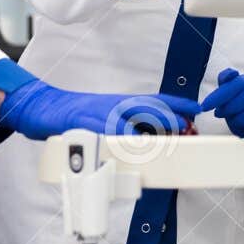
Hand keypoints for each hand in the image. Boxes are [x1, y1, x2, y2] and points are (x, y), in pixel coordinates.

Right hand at [0, 79, 198, 140]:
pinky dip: (113, 137)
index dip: (176, 103)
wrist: (46, 108)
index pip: (154, 100)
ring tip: (162, 131)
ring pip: (126, 118)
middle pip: (144, 106)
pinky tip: (127, 143)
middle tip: (187, 122)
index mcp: (121, 103)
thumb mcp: (108, 117)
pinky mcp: (81, 123)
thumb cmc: (80, 116)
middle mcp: (113, 105)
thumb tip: (157, 138)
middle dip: (167, 113)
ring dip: (145, 124)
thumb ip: (130, 126)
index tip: (197, 107)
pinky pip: (100, 131)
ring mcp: (97, 113)